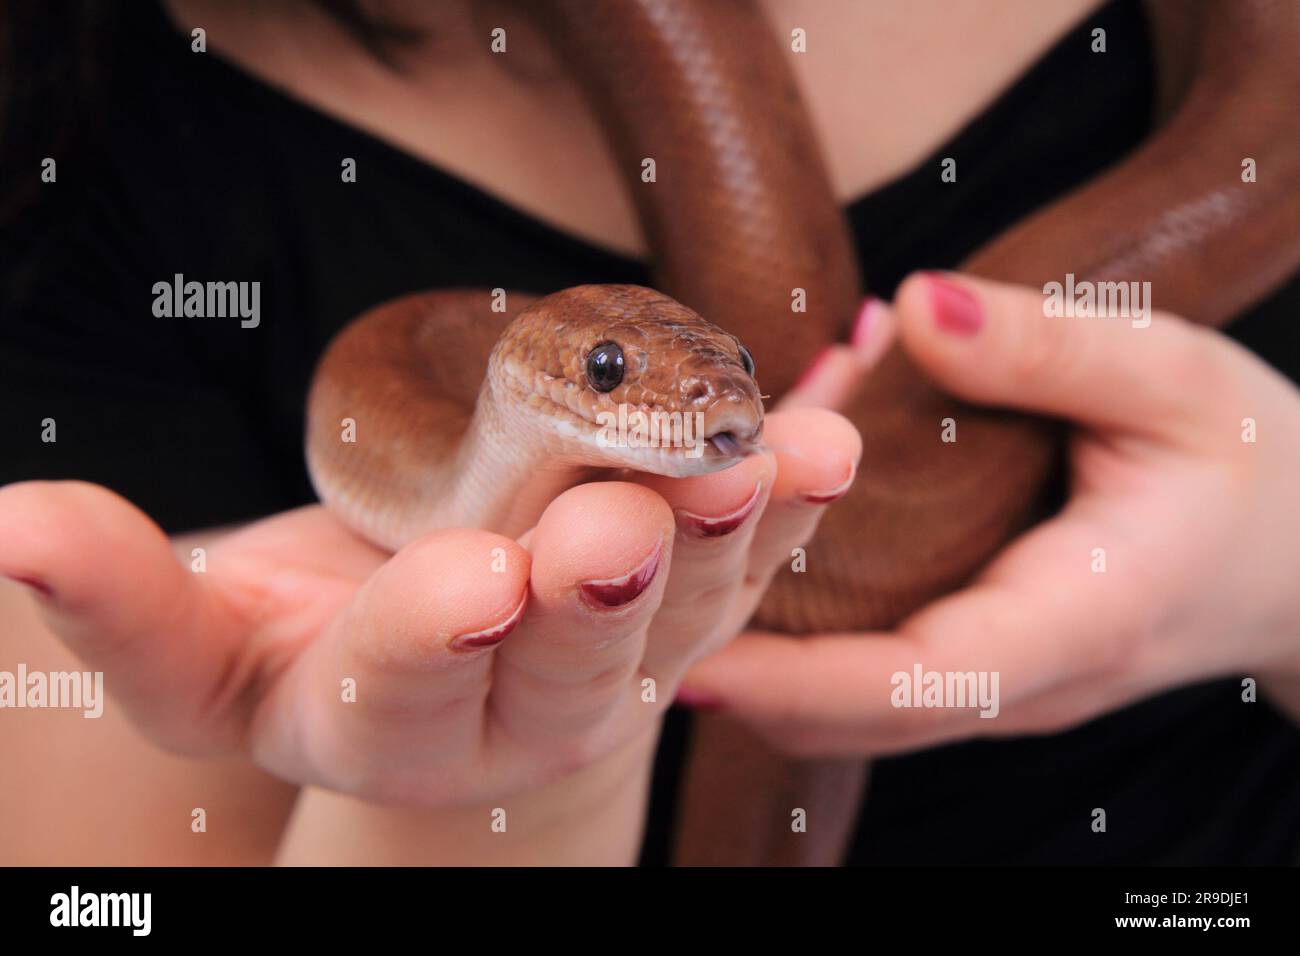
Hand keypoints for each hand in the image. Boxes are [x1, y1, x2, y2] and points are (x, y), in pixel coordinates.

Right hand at [0, 407, 857, 811]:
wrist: (428, 627)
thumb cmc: (298, 636)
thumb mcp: (202, 640)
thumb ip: (123, 599)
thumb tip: (12, 525)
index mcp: (385, 725)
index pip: (403, 688)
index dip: (429, 637)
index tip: (464, 581)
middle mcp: (516, 712)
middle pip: (567, 662)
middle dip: (596, 594)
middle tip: (619, 526)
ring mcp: (617, 666)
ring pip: (683, 612)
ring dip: (724, 535)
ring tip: (759, 461)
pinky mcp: (688, 608)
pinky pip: (748, 563)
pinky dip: (784, 505)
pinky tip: (817, 442)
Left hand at [680, 271, 1299, 755]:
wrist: (1294, 548)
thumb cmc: (1252, 464)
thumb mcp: (1176, 377)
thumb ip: (1051, 346)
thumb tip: (917, 307)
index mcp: (1071, 621)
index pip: (912, 682)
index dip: (791, 677)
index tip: (686, 653)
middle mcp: (1015, 679)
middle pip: (846, 710)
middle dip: (738, 646)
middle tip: (641, 560)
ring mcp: (989, 682)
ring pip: (842, 697)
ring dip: (756, 622)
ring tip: (686, 521)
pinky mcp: (969, 658)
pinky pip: (864, 658)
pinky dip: (797, 601)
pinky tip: (768, 508)